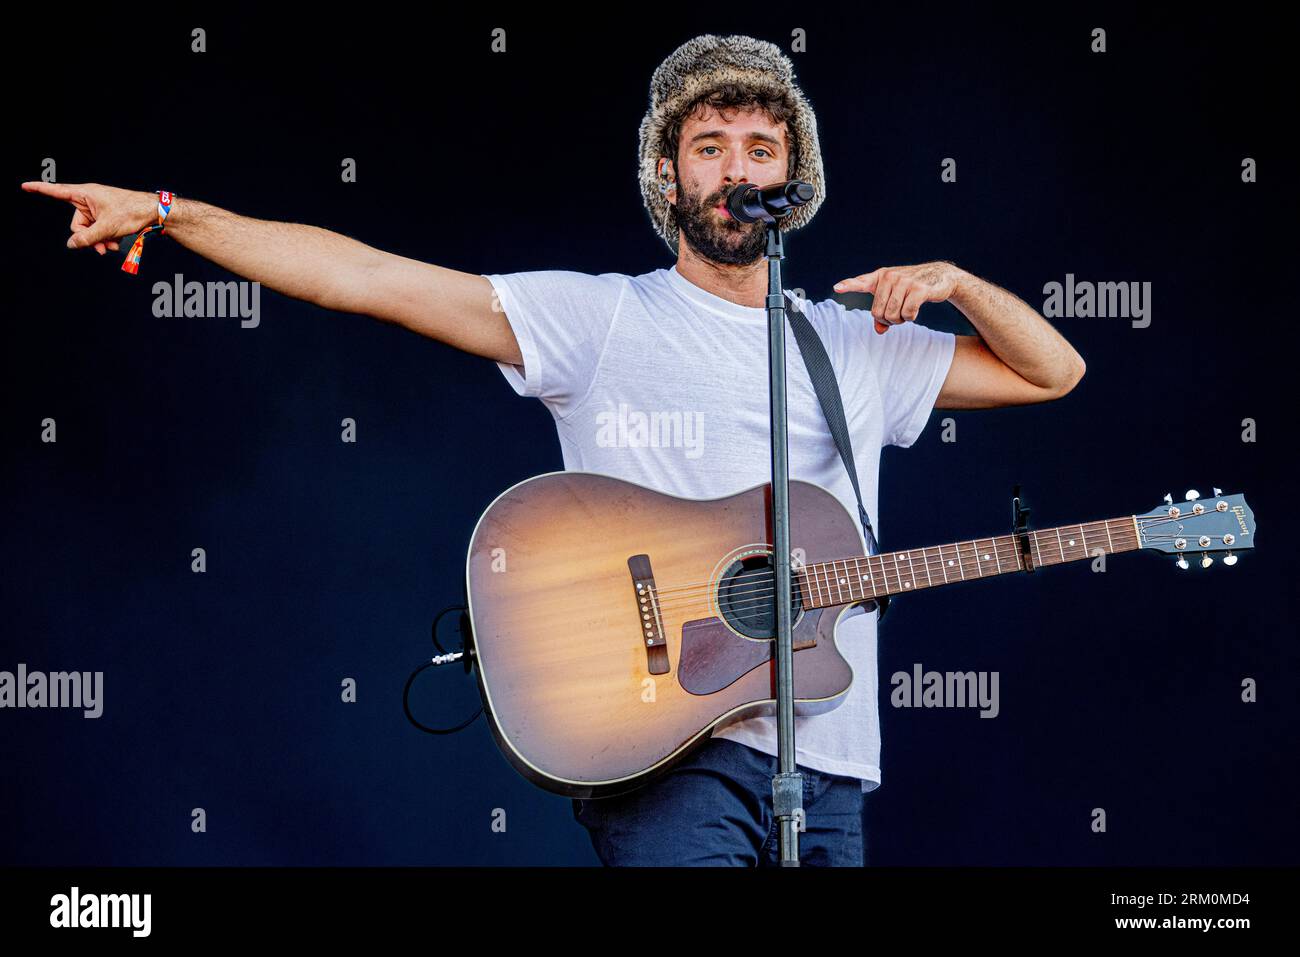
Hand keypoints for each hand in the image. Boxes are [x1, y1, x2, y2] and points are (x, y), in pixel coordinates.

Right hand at [20, 181, 160, 255]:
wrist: (154, 213)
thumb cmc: (132, 212)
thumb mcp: (107, 228)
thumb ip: (87, 238)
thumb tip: (71, 244)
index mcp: (85, 193)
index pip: (57, 191)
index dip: (40, 189)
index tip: (24, 186)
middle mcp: (90, 199)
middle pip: (77, 223)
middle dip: (88, 238)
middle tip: (101, 249)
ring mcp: (99, 208)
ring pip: (89, 230)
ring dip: (99, 240)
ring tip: (112, 246)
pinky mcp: (107, 216)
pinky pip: (99, 230)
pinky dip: (106, 238)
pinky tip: (117, 242)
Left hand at [834, 261, 964, 333]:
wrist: (940, 276)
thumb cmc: (912, 288)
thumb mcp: (895, 298)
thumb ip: (883, 314)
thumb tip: (880, 330)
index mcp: (880, 277)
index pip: (861, 282)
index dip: (848, 285)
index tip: (836, 288)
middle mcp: (890, 277)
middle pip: (877, 312)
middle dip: (887, 319)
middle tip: (897, 314)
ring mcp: (904, 281)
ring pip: (892, 315)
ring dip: (900, 320)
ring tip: (906, 311)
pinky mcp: (919, 289)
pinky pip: (907, 314)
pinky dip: (911, 317)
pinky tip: (915, 310)